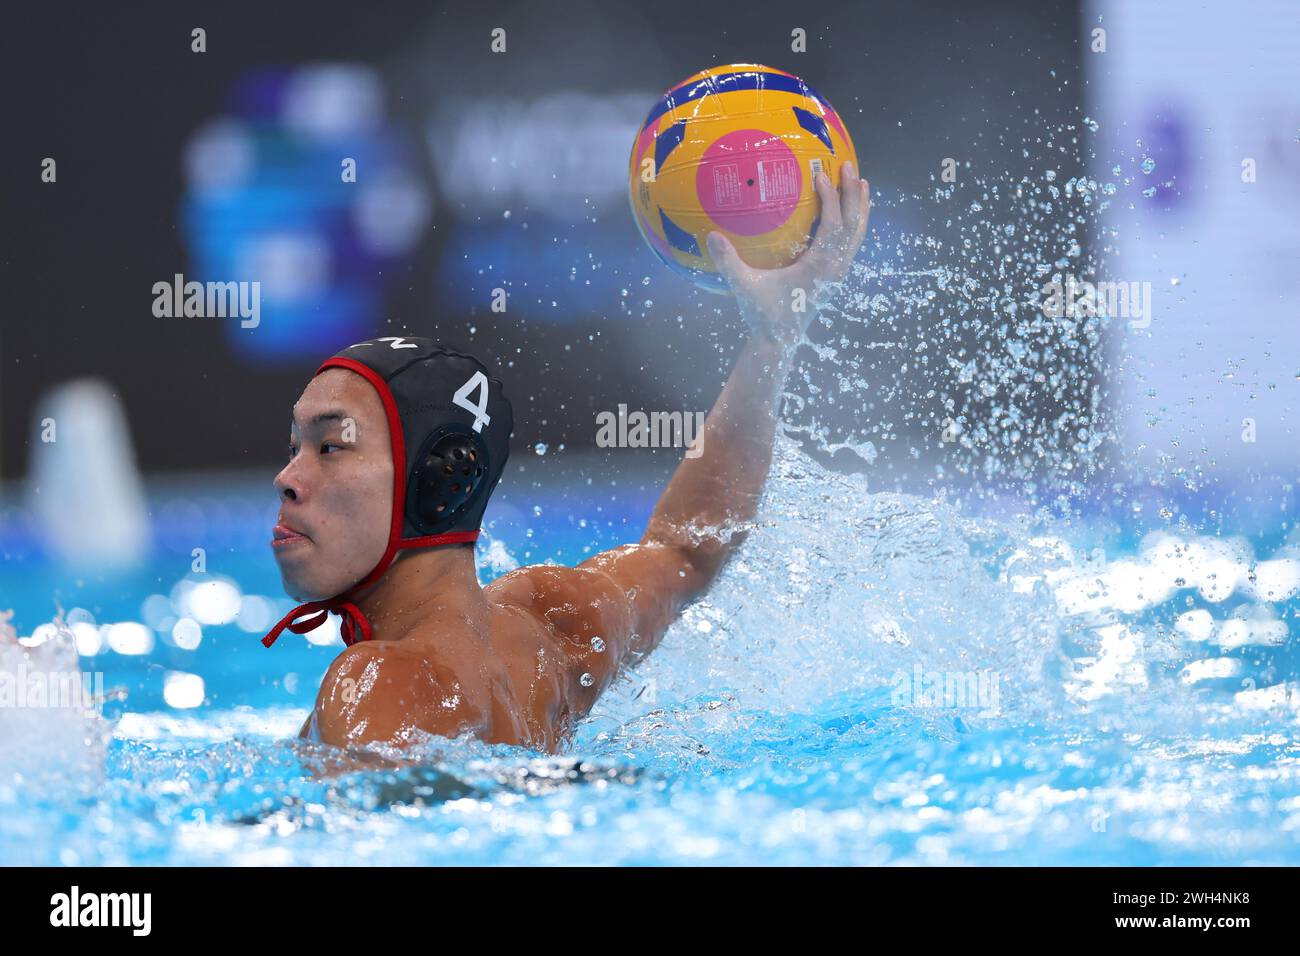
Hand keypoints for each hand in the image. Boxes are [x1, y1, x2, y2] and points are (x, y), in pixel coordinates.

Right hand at [707, 160, 869, 349]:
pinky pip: (848, 245)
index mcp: (818, 268)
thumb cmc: (763, 316)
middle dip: (852, 195)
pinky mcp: (834, 277)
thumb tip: (711, 236)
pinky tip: (845, 213)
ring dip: (859, 208)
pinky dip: (851, 224)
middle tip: (848, 166)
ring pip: (855, 236)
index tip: (820, 176)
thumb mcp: (744, 288)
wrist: (778, 342)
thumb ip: (729, 262)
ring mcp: (837, 274)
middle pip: (852, 226)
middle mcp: (834, 269)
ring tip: (860, 182)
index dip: (829, 200)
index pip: (832, 227)